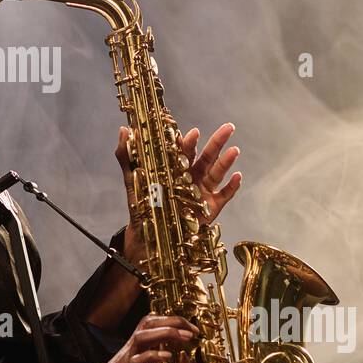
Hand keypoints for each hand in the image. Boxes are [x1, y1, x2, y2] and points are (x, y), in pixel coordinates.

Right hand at [104, 315, 197, 362]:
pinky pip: (140, 359)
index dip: (171, 321)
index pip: (151, 325)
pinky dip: (155, 355)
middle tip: (192, 329)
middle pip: (149, 323)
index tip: (189, 329)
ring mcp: (128, 360)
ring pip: (143, 335)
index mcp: (135, 351)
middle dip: (172, 320)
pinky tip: (168, 357)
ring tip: (185, 336)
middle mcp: (131, 350)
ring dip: (166, 332)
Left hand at [114, 122, 241, 249]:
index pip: (184, 151)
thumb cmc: (141, 205)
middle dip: (217, 142)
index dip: (189, 141)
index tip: (193, 132)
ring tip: (234, 150)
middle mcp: (191, 177)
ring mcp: (202, 192)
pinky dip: (232, 187)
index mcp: (175, 168)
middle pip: (206, 156)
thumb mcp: (131, 178)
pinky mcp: (210, 208)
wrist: (149, 234)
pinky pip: (224, 196)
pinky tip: (238, 176)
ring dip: (226, 161)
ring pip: (217, 173)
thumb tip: (124, 130)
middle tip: (228, 127)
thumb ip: (126, 155)